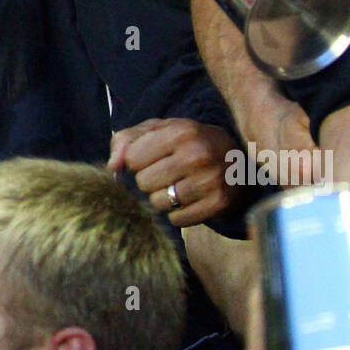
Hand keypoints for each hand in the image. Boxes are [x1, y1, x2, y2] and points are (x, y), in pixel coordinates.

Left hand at [109, 118, 240, 225]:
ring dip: (162, 198)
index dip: (137, 160)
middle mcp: (197, 154)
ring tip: (178, 185)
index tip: (151, 157)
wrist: (237, 158)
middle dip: (149, 180)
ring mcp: (210, 180)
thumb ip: (127, 141)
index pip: (133, 158)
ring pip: (158, 203)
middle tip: (167, 172)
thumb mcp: (159, 129)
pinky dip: (178, 213)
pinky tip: (190, 198)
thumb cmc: (188, 141)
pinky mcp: (218, 203)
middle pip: (143, 183)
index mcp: (180, 131)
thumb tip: (113, 167)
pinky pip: (177, 220)